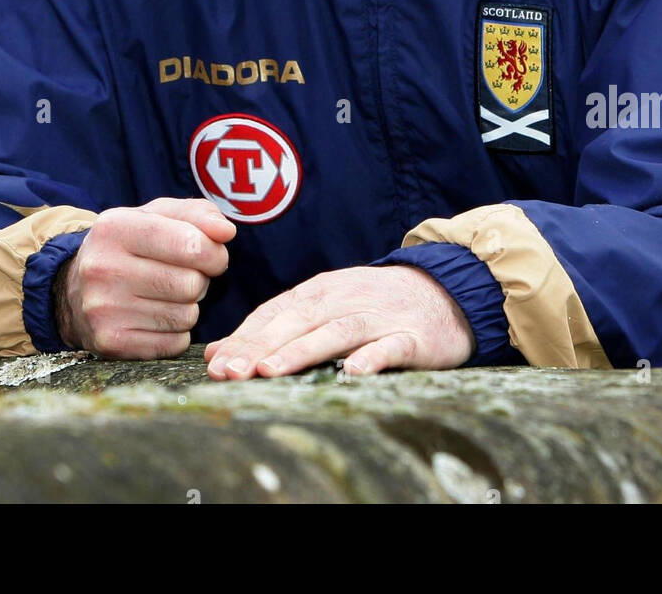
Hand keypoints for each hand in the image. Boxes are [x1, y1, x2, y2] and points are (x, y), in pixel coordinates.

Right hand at [53, 197, 234, 358]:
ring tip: (166, 294)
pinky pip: (174, 343)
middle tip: (184, 275)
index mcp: (115, 228)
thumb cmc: (129, 246)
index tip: (213, 254)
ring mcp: (103, 309)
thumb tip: (226, 232)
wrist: (74, 289)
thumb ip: (197, 213)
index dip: (214, 252)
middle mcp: (103, 268)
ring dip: (188, 306)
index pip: (190, 243)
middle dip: (199, 279)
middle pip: (191, 283)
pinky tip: (155, 316)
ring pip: (186, 315)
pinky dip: (176, 332)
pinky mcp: (110, 342)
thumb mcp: (156, 216)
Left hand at [203, 264, 474, 379]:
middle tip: (230, 372)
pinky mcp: (411, 335)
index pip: (274, 313)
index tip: (214, 363)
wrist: (447, 289)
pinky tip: (352, 373)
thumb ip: (275, 326)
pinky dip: (370, 358)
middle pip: (297, 321)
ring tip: (272, 371)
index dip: (244, 337)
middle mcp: (344, 298)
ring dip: (302, 350)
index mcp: (320, 292)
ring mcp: (378, 316)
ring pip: (335, 332)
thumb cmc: (375, 305)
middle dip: (261, 347)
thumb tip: (216, 352)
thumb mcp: (325, 306)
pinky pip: (389, 347)